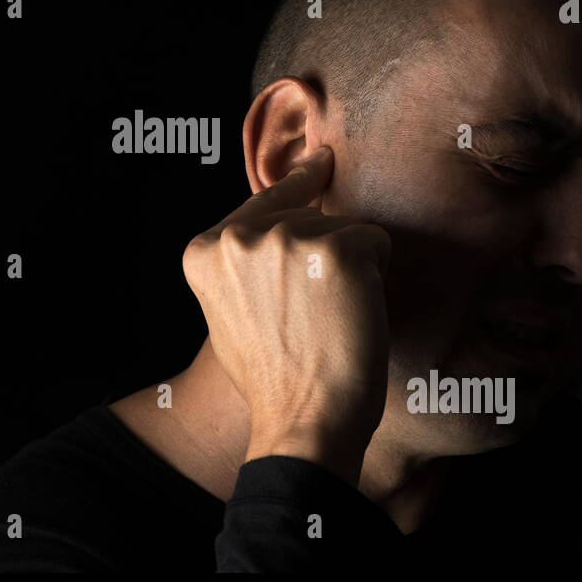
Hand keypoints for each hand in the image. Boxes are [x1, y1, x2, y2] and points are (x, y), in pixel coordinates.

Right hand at [181, 144, 392, 484]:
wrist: (303, 422)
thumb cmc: (273, 379)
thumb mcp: (227, 313)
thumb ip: (240, 265)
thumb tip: (278, 223)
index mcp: (204, 250)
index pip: (264, 201)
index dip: (299, 185)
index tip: (322, 158)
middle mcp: (240, 237)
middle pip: (309, 213)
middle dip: (324, 253)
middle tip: (317, 315)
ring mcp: (288, 241)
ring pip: (344, 228)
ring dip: (350, 267)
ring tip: (331, 320)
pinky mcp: (338, 251)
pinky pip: (375, 241)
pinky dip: (377, 275)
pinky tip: (355, 313)